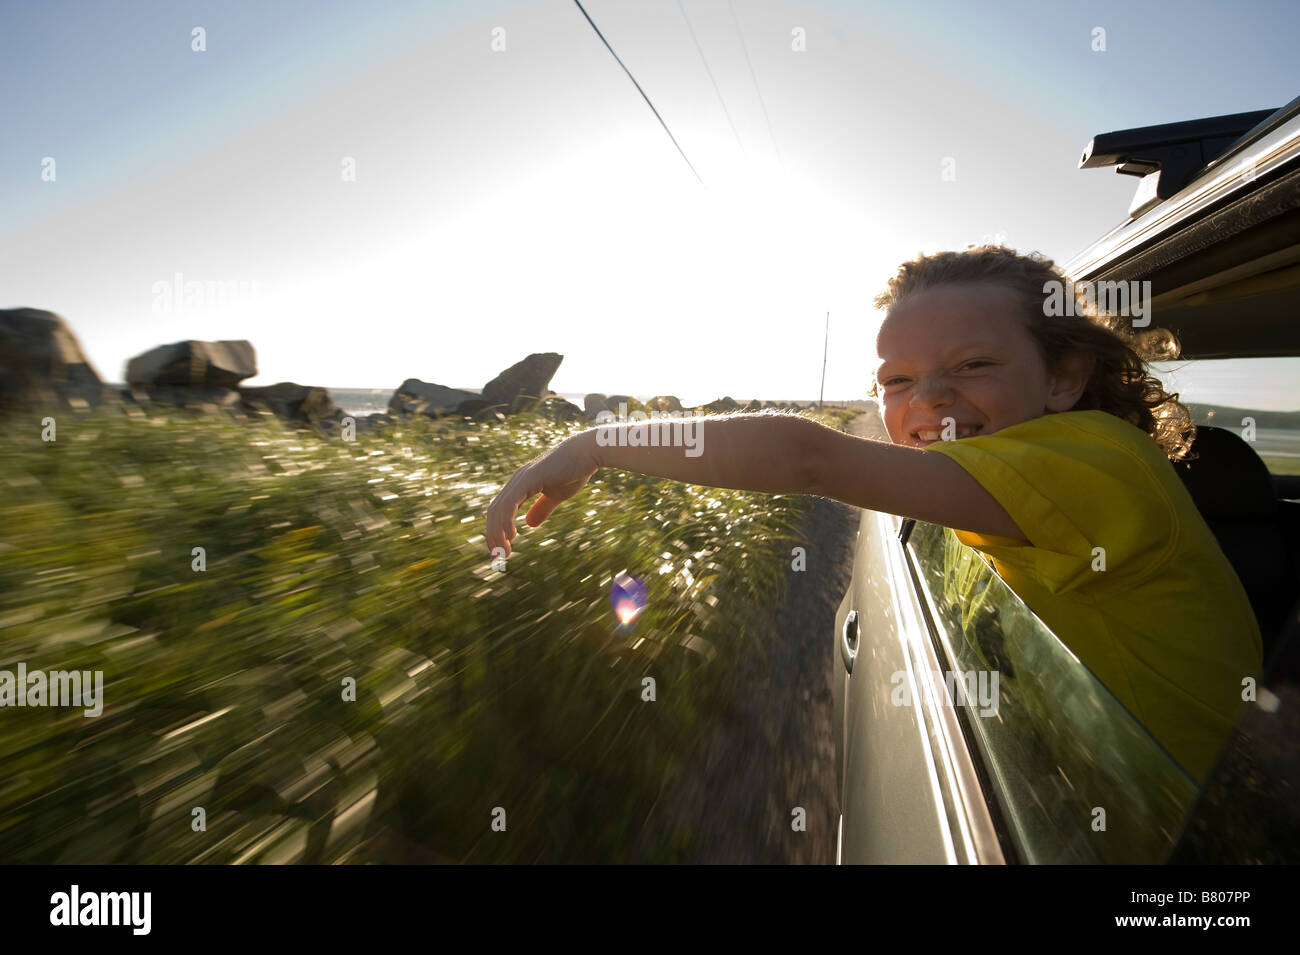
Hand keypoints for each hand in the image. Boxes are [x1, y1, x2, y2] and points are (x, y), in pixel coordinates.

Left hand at [485, 431, 598, 557]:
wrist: (587, 452)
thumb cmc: (575, 470)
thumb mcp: (556, 495)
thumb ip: (542, 509)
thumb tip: (529, 524)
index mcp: (520, 485)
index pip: (500, 510)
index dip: (497, 531)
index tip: (503, 549)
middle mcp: (516, 481)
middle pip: (494, 512)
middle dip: (492, 536)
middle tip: (497, 557)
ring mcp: (520, 479)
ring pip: (498, 510)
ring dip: (496, 534)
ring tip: (502, 552)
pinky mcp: (527, 479)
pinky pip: (509, 504)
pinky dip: (505, 522)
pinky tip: (510, 536)